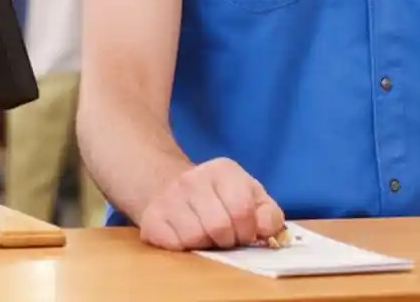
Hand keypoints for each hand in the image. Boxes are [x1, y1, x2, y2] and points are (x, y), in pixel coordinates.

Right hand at [139, 158, 285, 250]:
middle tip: (225, 239)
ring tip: (206, 237)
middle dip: (228, 241)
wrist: (168, 187)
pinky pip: (175, 245)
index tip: (245, 233)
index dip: (248, 230)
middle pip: (219, 226)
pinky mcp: (151, 218)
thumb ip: (268, 213)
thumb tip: (266, 230)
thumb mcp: (250, 197)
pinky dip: (185, 249)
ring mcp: (169, 197)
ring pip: (195, 238)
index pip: (242, 209)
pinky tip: (186, 238)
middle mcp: (193, 179)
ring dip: (205, 246)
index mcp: (224, 170)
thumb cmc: (218, 198)